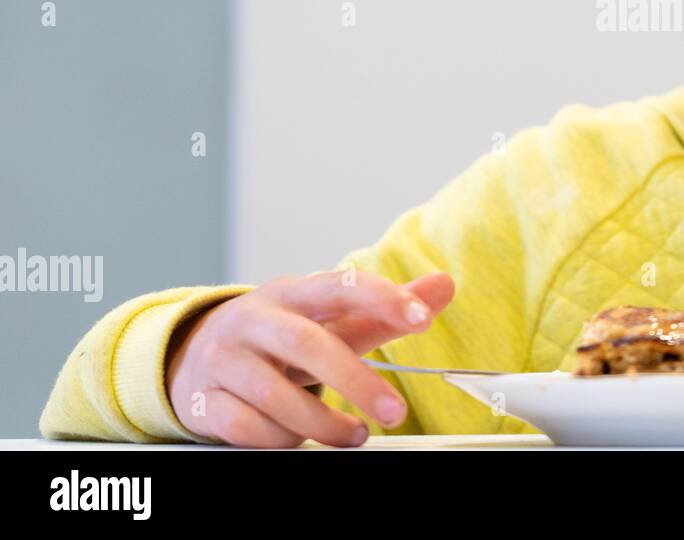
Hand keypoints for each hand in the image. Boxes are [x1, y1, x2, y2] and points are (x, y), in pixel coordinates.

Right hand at [165, 268, 454, 446]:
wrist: (199, 353)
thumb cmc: (284, 336)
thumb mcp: (331, 319)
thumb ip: (386, 308)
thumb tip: (444, 284)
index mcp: (293, 293)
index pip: (341, 286)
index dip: (383, 298)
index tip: (422, 319)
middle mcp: (256, 320)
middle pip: (306, 343)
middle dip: (355, 380)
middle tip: (395, 412)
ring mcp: (225, 359)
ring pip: (275, 394)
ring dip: (322, 422)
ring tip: (354, 433)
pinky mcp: (204, 399)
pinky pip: (247, 427)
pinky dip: (281, 439)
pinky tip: (298, 437)